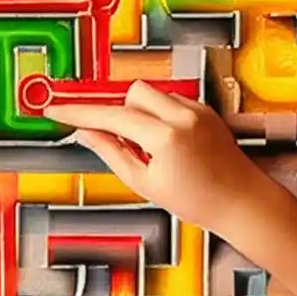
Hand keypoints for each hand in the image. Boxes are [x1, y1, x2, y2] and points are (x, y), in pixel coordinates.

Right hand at [44, 81, 276, 234]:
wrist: (241, 201)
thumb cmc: (197, 200)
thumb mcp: (144, 183)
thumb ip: (111, 152)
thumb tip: (86, 134)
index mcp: (165, 136)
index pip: (110, 116)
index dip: (78, 113)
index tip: (55, 108)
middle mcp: (183, 115)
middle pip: (131, 93)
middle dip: (119, 113)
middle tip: (120, 142)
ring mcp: (197, 109)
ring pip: (151, 95)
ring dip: (139, 115)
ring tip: (149, 150)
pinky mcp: (205, 109)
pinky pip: (170, 101)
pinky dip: (158, 117)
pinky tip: (166, 145)